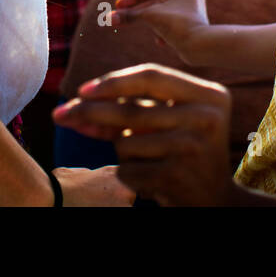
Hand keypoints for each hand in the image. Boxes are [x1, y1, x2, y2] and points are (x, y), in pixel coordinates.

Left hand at [53, 64, 233, 205]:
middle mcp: (206, 118)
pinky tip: (151, 180)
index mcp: (210, 95)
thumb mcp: (171, 121)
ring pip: (125, 142)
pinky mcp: (175, 176)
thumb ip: (135, 108)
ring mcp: (192, 147)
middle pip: (131, 109)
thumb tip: (76, 106)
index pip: (151, 76)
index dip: (113, 81)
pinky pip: (127, 169)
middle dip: (90, 112)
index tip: (81, 90)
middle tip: (59, 114)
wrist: (215, 200)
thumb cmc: (185, 152)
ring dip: (123, 151)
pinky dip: (127, 174)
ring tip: (149, 160)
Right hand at [112, 0, 210, 64]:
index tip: (118, 6)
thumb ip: (129, 15)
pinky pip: (171, 21)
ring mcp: (192, 5)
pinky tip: (162, 41)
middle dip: (139, 12)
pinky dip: (163, 29)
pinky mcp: (192, 20)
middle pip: (156, 0)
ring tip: (150, 33)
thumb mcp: (149, 17)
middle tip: (120, 17)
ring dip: (152, 23)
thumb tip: (109, 19)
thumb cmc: (177, 25)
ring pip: (162, 12)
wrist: (200, 47)